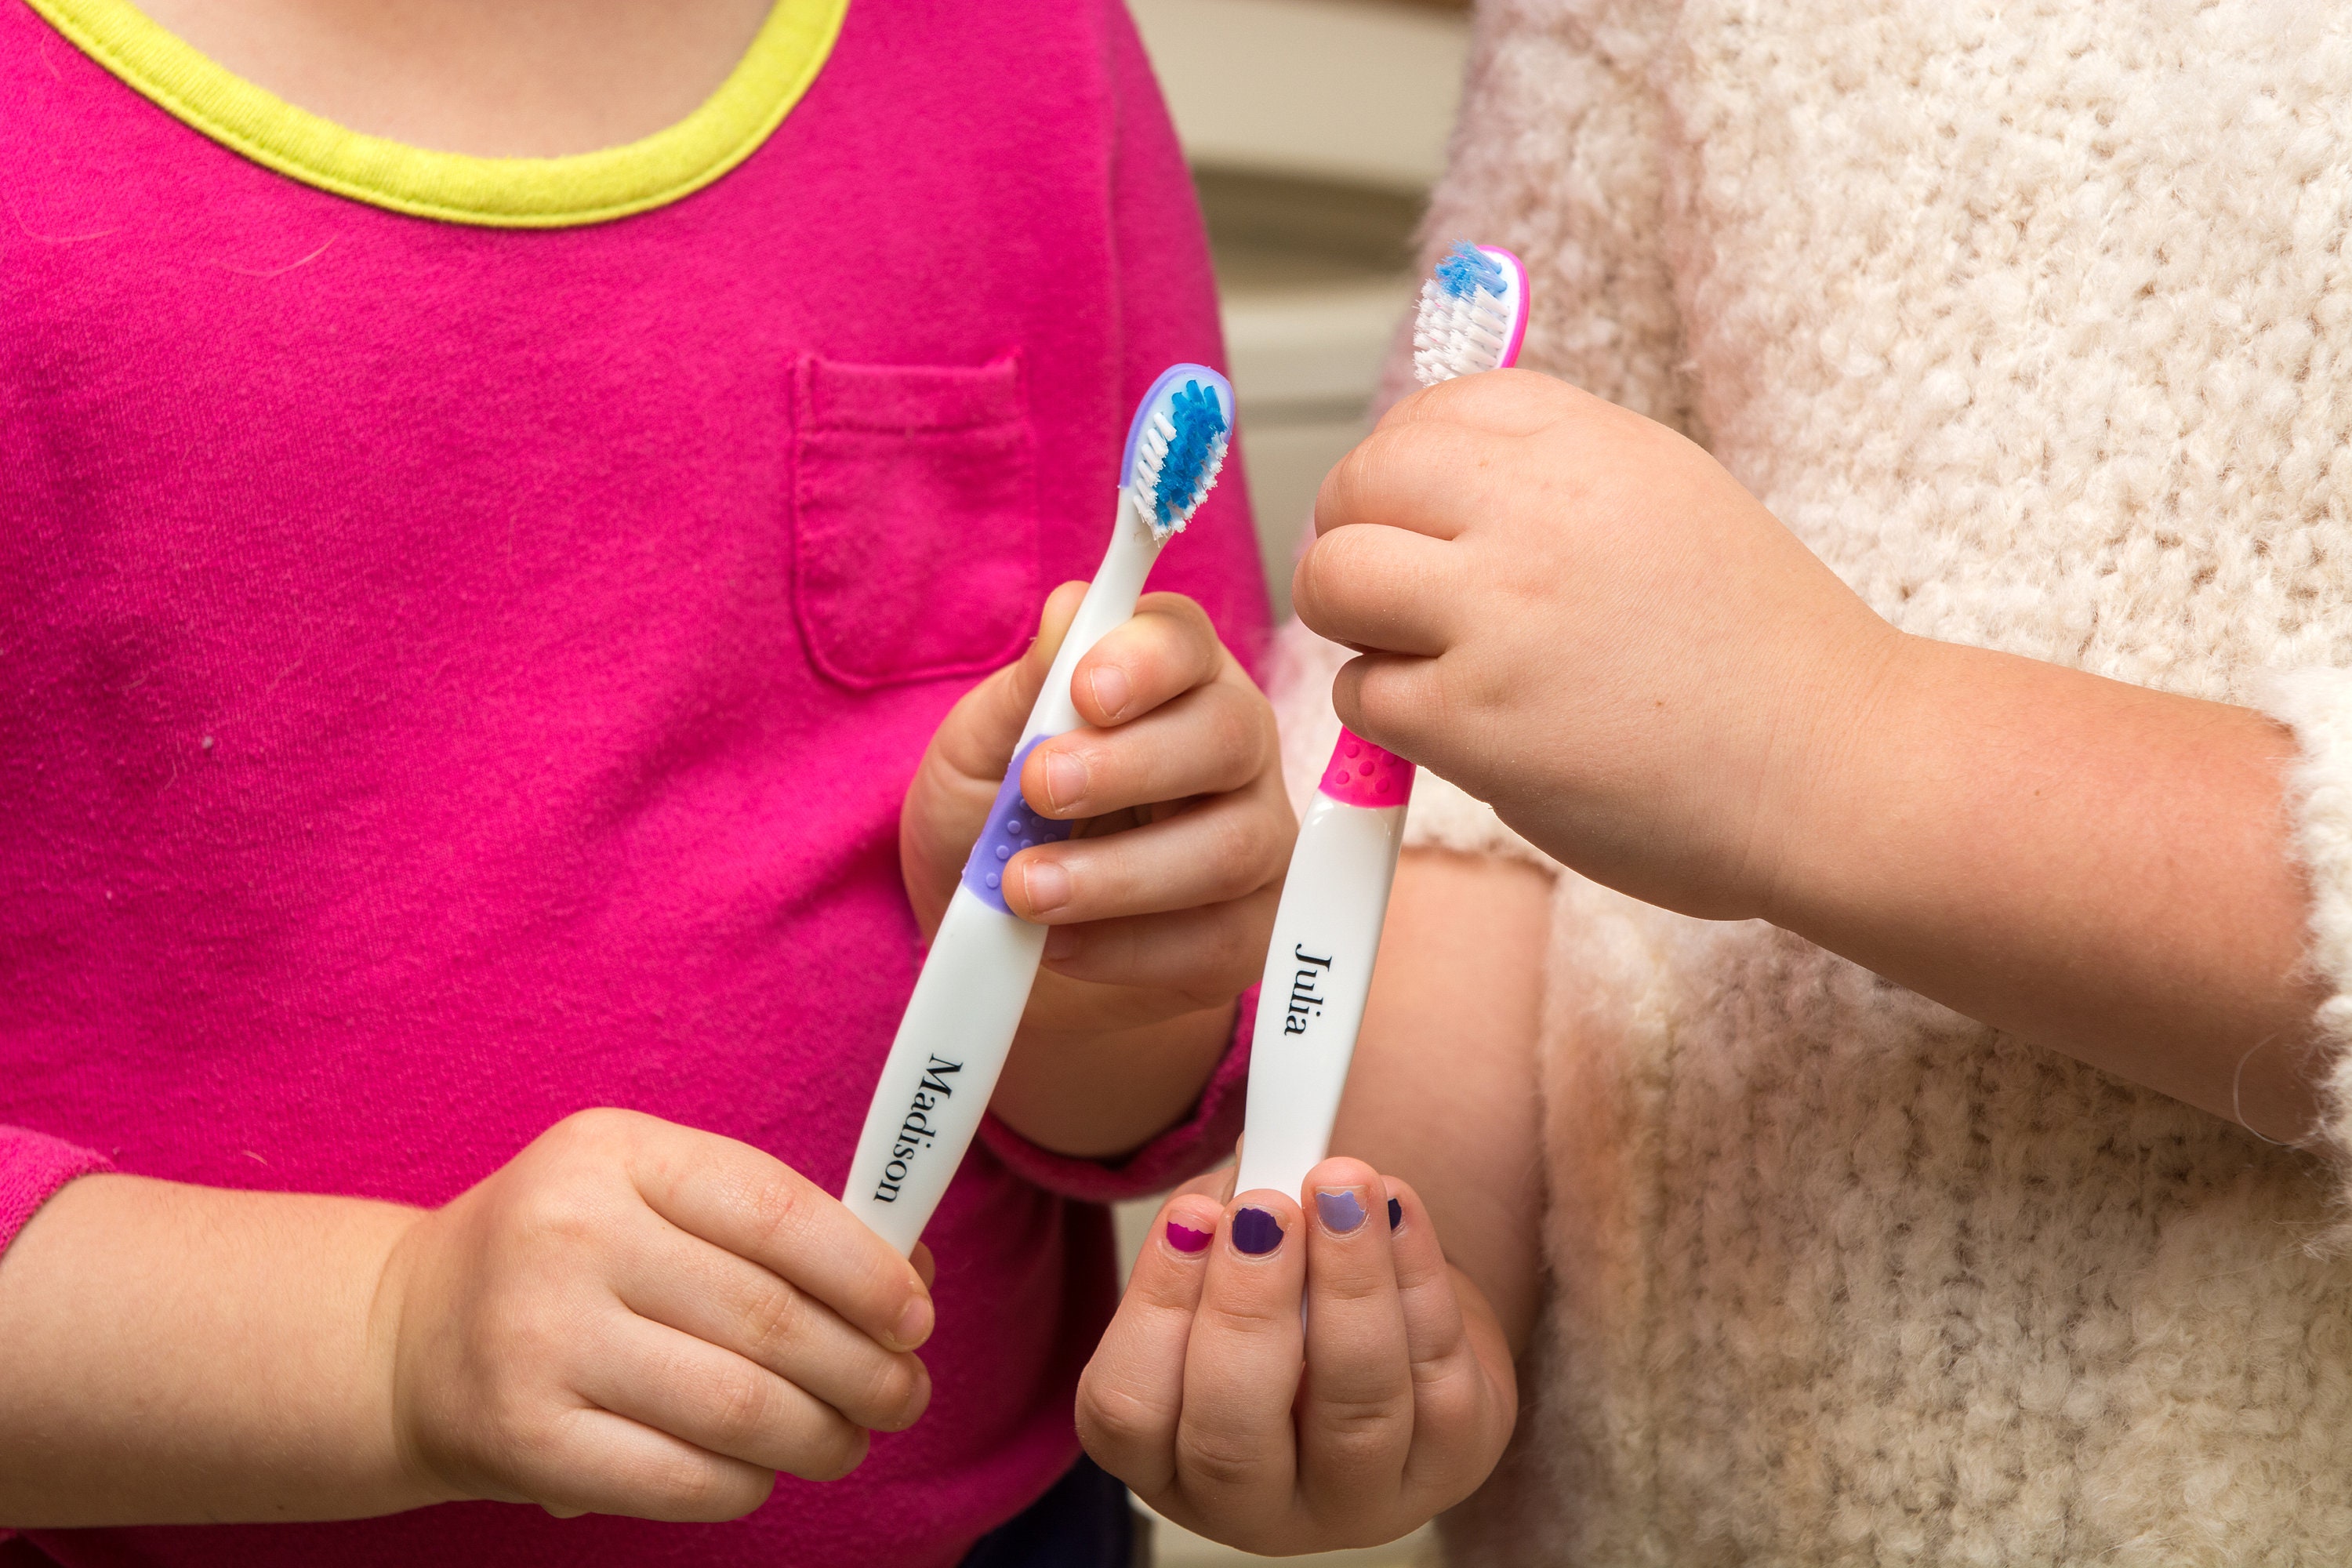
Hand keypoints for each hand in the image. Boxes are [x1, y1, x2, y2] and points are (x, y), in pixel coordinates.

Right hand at [378, 1109, 934, 1519]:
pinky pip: (680, 1478)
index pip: (777, 1211)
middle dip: (866, 1369)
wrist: (402, 1333)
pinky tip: (762, 1470)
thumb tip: (909, 1271)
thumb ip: (768, 1220)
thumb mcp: (647, 1193)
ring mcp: (540, 1341)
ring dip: (823, 1436)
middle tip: (904, 1394)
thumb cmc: (567, 1257)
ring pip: (738, 1407)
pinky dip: (746, 1482)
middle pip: (770, 1319)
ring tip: (849, 1439)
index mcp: (617, 1154)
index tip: (918, 1315)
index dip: (867, 1271)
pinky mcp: (524, 1439)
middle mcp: (572, 1237)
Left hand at [904, 585, 1291, 1033]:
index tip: (1084, 693)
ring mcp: (1253, 839)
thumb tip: (1066, 611)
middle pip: (1229, 735)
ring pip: (1232, 846)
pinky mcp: (1247, 932)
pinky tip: (1060, 946)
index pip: (1185, 643)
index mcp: (1170, 678)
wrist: (996, 943)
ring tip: (1027, 890)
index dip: (1146, 661)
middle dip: (1132, 765)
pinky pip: (1220, 940)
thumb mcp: (978, 750)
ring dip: (1121, 872)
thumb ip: (1025, 690)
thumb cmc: (993, 820)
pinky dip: (1129, 949)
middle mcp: (1232, 748)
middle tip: (1039, 790)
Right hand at [1077, 1159, 1515, 1554]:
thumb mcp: (1230, 1260)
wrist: (1395, 1338)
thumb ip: (1223, 1218)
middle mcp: (1253, 1507)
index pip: (1126, 1413)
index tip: (1196, 1215)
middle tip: (1267, 1209)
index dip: (1155, 1312)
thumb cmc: (1285, 1302)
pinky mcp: (1453, 1464)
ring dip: (1349, 1286)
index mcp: (1167, 1463)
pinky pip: (1439, 1380)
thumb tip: (1256, 1145)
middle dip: (1250, 1310)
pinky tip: (1396, 1210)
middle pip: (1233, 1437)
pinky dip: (1419, 1282)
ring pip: (1354, 1413)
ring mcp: (1359, 1500)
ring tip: (1343, 1187)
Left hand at [1294, 369, 1899, 921]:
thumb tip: (1431, 478)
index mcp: (1591, 445)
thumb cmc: (1761, 655)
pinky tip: (1463, 728)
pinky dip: (1390, 715)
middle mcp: (1537, 510)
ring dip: (1354, 623)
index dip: (1403, 469)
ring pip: (1335, 581)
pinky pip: (1362, 694)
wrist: (1837, 767)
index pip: (1430, 409)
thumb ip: (1555, 476)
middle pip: (1360, 481)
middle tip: (1390, 593)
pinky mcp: (1473, 719)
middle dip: (1353, 537)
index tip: (1421, 519)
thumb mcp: (1671, 502)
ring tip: (1418, 658)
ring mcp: (1499, 614)